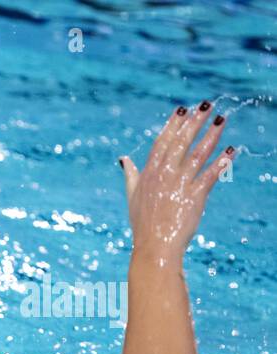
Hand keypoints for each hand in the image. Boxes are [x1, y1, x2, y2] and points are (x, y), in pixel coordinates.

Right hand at [119, 99, 234, 260]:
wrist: (153, 246)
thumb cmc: (143, 224)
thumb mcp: (132, 197)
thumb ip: (130, 175)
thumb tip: (124, 159)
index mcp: (148, 174)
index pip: (163, 142)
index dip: (173, 125)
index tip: (182, 109)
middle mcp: (163, 175)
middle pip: (181, 142)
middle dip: (194, 122)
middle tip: (206, 106)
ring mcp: (179, 185)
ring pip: (198, 154)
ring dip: (211, 135)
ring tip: (221, 120)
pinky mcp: (194, 196)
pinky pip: (210, 175)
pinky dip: (221, 163)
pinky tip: (231, 152)